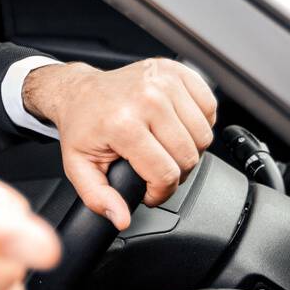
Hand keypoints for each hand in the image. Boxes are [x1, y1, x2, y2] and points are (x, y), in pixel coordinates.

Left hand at [23, 58, 217, 230]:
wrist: (80, 91)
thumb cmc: (83, 126)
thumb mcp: (79, 167)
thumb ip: (98, 197)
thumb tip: (120, 218)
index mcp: (123, 123)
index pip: (165, 174)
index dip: (159, 192)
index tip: (149, 191)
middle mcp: (147, 99)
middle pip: (189, 156)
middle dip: (175, 172)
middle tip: (155, 168)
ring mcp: (164, 82)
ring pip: (203, 135)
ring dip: (189, 148)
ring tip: (164, 147)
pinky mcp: (177, 71)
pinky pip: (209, 108)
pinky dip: (199, 123)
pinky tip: (176, 126)